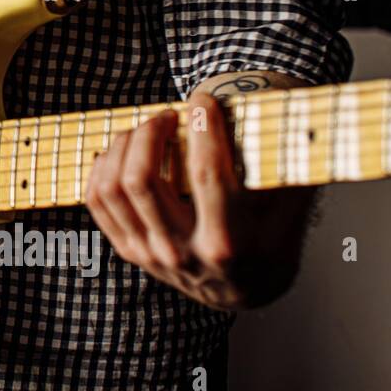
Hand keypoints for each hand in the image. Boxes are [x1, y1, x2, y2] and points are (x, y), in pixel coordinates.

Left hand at [84, 89, 311, 309]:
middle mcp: (183, 252)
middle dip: (150, 133)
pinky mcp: (130, 252)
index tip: (204, 99)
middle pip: (141, 181)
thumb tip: (292, 121)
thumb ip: (285, 169)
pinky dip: (103, 168)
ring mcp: (151, 255)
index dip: (204, 129)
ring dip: (124, 146)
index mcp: (228, 243)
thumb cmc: (270, 240)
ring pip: (114, 188)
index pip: (207, 176)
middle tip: (167, 115)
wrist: (245, 290)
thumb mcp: (290, 209)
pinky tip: (121, 150)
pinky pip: (98, 202)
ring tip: (146, 129)